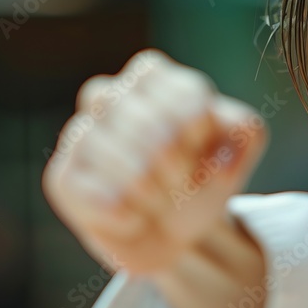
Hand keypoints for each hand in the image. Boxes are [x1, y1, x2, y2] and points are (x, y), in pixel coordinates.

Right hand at [42, 48, 269, 275]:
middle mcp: (108, 99)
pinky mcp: (63, 179)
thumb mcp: (240, 149)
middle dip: (160, 148)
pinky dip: (114, 208)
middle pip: (115, 100)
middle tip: (183, 179)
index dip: (181, 111)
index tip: (202, 144)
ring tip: (161, 201)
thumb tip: (218, 157)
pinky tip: (135, 219)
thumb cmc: (206, 177)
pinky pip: (73, 183)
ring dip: (138, 180)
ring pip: (89, 138)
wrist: (187, 234)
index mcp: (150, 80)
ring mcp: (81, 137)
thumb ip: (244, 133)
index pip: (150, 73)